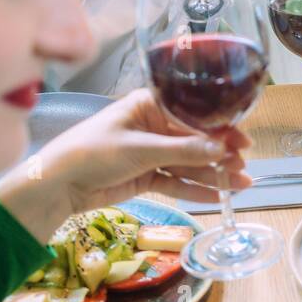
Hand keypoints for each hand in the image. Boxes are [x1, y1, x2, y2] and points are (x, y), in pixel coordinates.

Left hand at [0, 89, 252, 242]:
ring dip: (213, 175)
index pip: (194, 115)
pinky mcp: (145, 176)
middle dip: (221, 155)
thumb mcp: (140, 149)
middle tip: (244, 168)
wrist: (56, 184)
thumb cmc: (92, 152)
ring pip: (189, 163)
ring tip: (240, 186)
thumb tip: (222, 149)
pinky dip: (195, 189)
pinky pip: (176, 182)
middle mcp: (154, 126)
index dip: (221, 129)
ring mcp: (151, 153)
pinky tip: (216, 196)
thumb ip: (183, 151)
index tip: (243, 142)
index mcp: (150, 105)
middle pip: (196, 141)